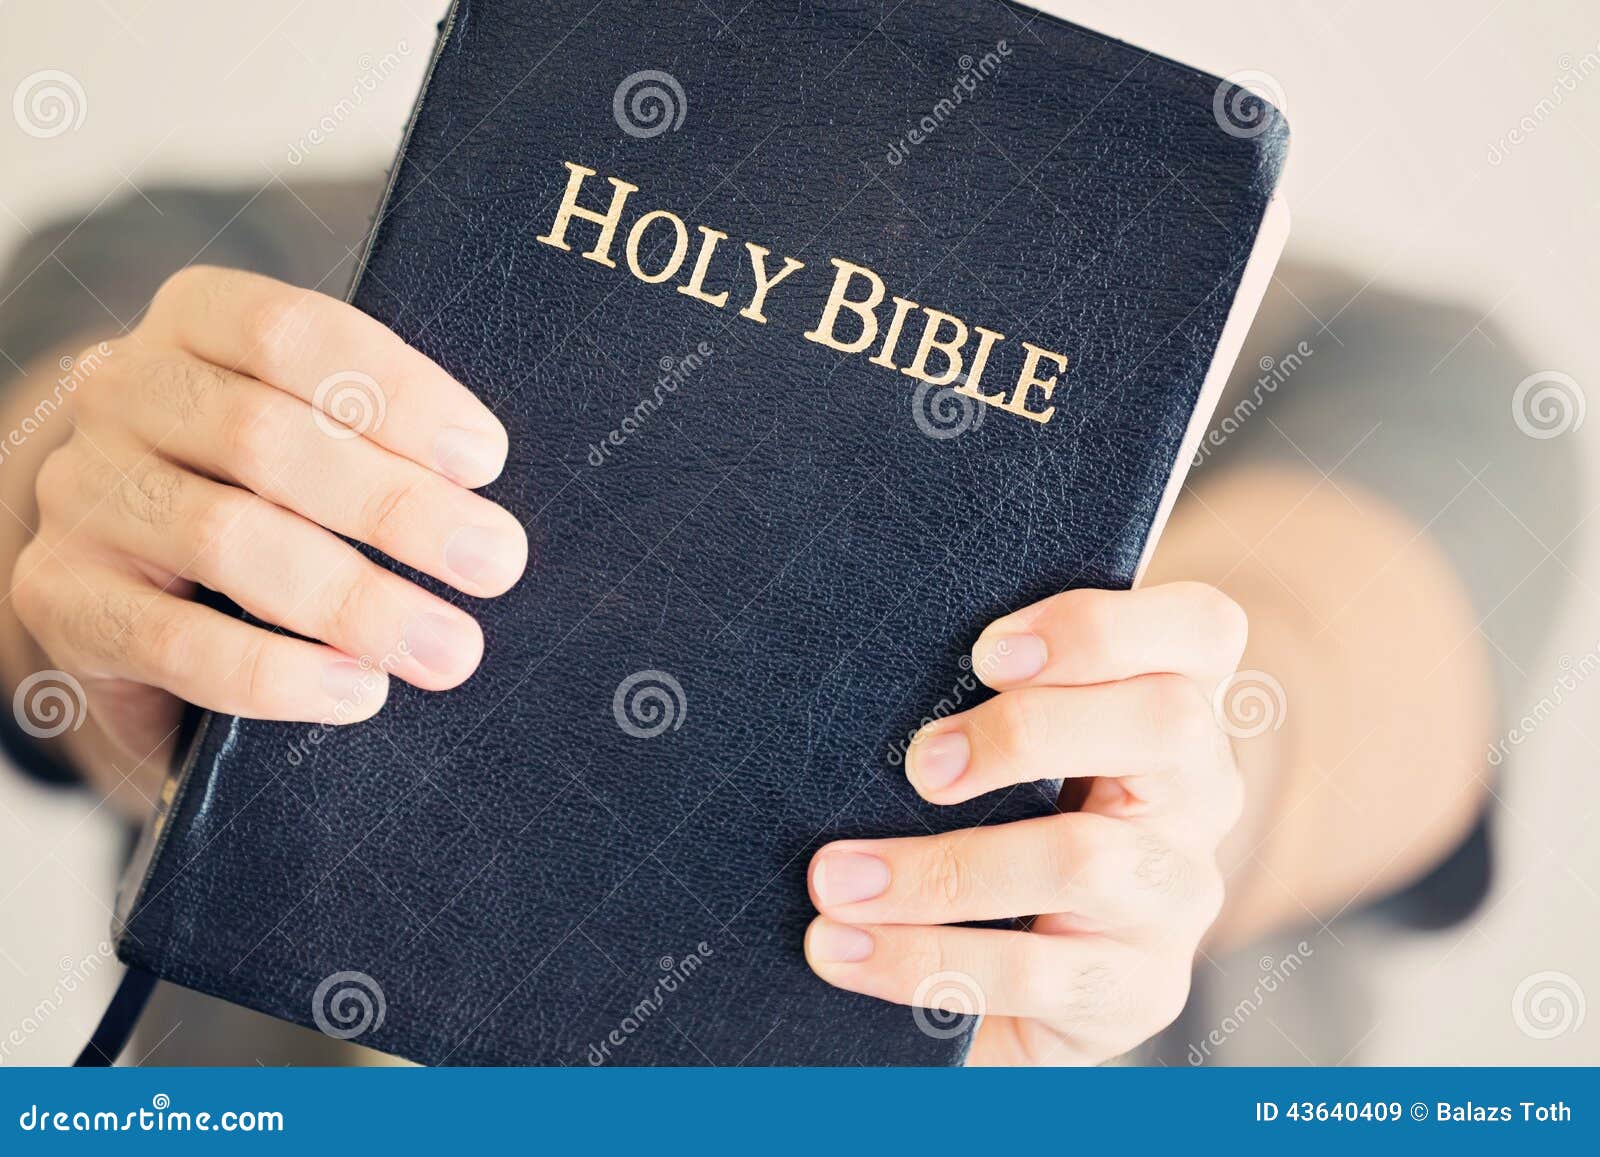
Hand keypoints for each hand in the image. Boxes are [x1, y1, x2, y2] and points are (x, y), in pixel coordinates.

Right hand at [9, 266, 524, 776]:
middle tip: (495, 561)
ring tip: (448, 647)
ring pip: (226, 538)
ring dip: (354, 598)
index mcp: (193, 324)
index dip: (397, 393)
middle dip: (396, 505)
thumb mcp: (308, 435)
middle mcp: (121, 393)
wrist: (127, 576)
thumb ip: (373, 440)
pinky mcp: (61, 599)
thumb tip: (488, 513)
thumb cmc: (259, 489)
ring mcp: (82, 495)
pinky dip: (277, 673)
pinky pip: (175, 643)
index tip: (487, 459)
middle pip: (264, 437)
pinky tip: (358, 690)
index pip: (291, 332)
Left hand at [804, 582, 1246, 1064]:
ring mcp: (1179, 897)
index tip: (987, 653)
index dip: (1100, 627)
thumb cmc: (998, 828)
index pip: (1204, 629)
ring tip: (836, 880)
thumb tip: (874, 666)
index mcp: (1171, 710)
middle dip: (1028, 732)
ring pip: (1084, 860)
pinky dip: (921, 958)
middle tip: (920, 765)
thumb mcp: (1007, 757)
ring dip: (938, 868)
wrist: (1017, 990)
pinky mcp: (1142, 992)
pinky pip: (1034, 973)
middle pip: (1166, 724)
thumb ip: (985, 703)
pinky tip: (841, 948)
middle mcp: (1198, 796)